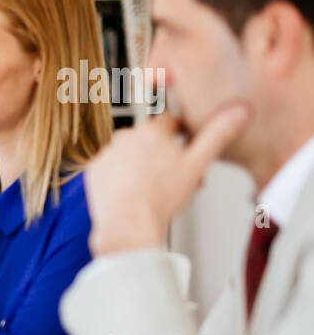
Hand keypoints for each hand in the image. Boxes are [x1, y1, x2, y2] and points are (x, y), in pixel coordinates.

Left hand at [85, 104, 250, 256]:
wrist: (127, 224)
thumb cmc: (161, 197)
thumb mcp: (197, 164)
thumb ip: (218, 135)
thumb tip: (240, 110)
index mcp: (151, 131)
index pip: (172, 122)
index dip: (183, 136)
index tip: (187, 149)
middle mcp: (124, 137)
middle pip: (150, 140)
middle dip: (164, 154)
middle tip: (176, 176)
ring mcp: (107, 153)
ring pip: (130, 154)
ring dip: (142, 164)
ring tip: (155, 188)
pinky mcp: (94, 170)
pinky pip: (112, 168)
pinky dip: (121, 176)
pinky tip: (132, 190)